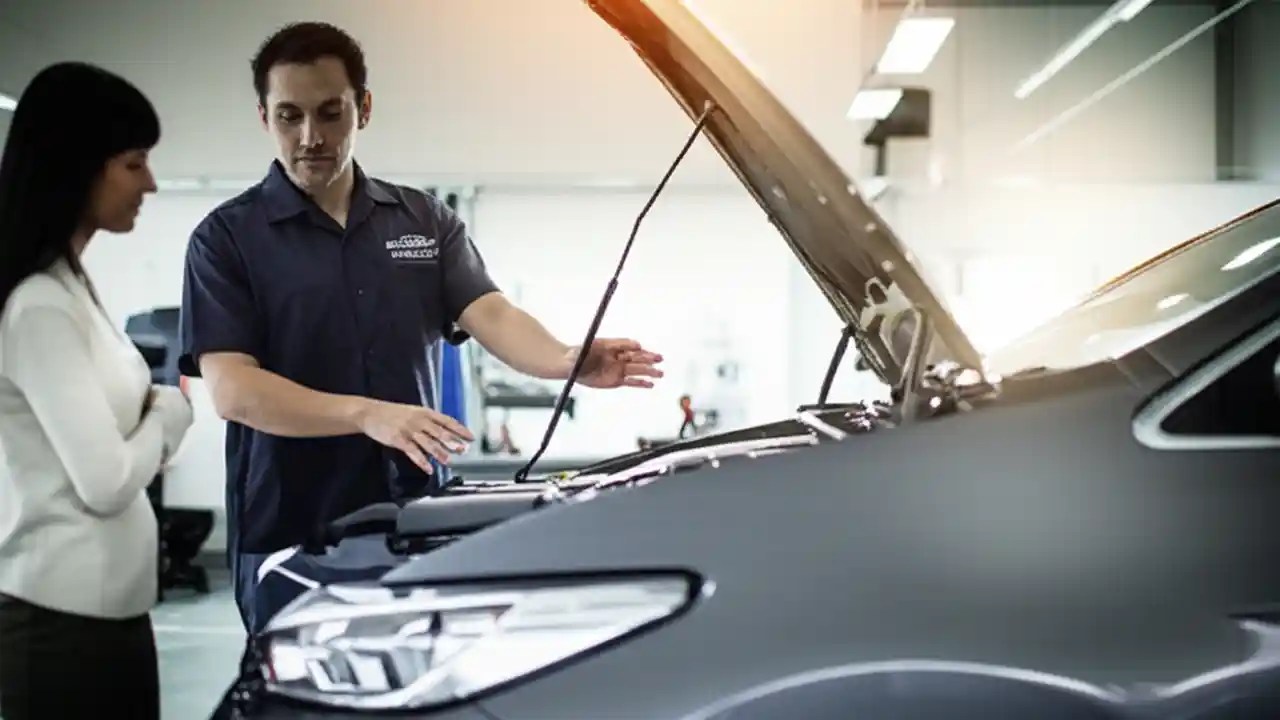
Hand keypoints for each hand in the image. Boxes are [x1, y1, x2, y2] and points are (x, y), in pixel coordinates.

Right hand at [357, 399, 474, 473]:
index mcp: (425, 412)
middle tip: (463, 450)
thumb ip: (430, 422)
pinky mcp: (398, 439)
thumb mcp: (414, 412)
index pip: (447, 421)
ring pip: (427, 442)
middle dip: (452, 442)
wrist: (370, 412)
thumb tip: (447, 433)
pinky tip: (428, 468)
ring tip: (448, 461)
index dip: (460, 429)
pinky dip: (421, 461)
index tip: (471, 437)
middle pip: (439, 432)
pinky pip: (412, 451)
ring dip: (439, 452)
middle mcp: (419, 420)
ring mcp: (408, 429)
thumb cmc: (394, 414)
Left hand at [565, 338, 663, 388]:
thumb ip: (580, 353)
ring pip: (636, 369)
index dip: (630, 345)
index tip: (637, 346)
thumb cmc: (576, 356)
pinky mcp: (617, 380)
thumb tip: (578, 352)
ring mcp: (618, 368)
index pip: (623, 344)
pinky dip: (641, 383)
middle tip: (658, 358)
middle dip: (646, 357)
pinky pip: (631, 381)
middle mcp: (616, 356)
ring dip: (648, 370)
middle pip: (634, 356)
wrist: (573, 366)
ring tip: (660, 373)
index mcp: (609, 346)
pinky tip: (651, 384)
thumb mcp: (576, 353)